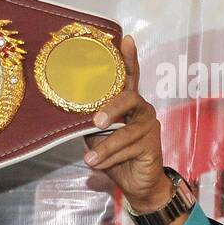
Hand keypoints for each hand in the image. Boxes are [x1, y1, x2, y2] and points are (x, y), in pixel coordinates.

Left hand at [82, 36, 173, 214]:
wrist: (136, 185)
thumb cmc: (117, 158)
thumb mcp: (99, 139)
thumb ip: (91, 125)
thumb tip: (71, 116)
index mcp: (129, 104)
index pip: (130, 77)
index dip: (129, 58)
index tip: (125, 40)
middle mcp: (142, 110)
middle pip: (128, 99)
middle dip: (111, 110)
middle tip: (95, 122)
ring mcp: (150, 126)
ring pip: (124, 132)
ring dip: (105, 148)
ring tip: (90, 159)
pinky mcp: (152, 144)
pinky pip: (128, 149)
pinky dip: (111, 159)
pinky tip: (102, 165)